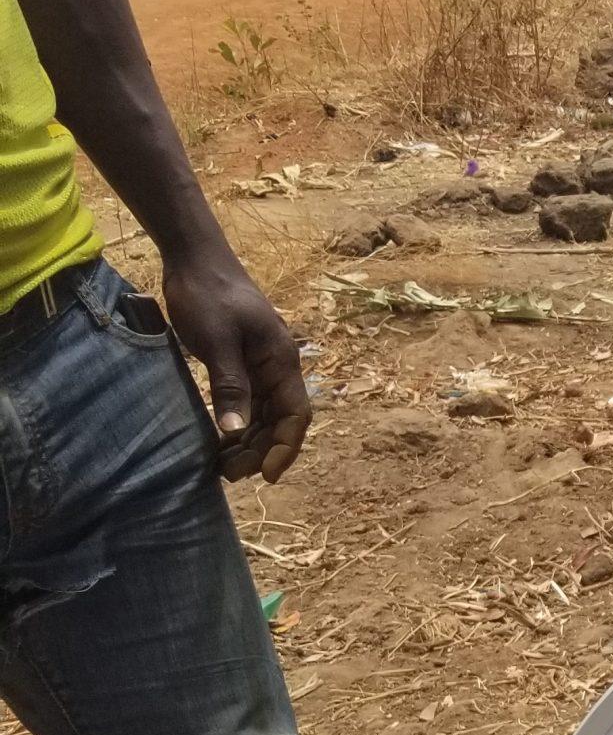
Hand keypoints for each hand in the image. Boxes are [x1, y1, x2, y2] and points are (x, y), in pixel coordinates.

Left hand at [161, 241, 311, 482]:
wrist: (194, 258)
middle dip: (262, 450)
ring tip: (223, 463)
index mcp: (281, 361)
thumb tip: (236, 431)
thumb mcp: (217, 342)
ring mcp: (260, 363)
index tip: (268, 476)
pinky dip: (239, 421)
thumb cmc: (208, 295)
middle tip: (230, 473)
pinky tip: (221, 436)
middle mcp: (277, 366)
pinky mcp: (241, 360)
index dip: (286, 448)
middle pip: (281, 419)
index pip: (296, 415)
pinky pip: (248, 400)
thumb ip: (230, 386)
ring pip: (264, 413)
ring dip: (250, 440)